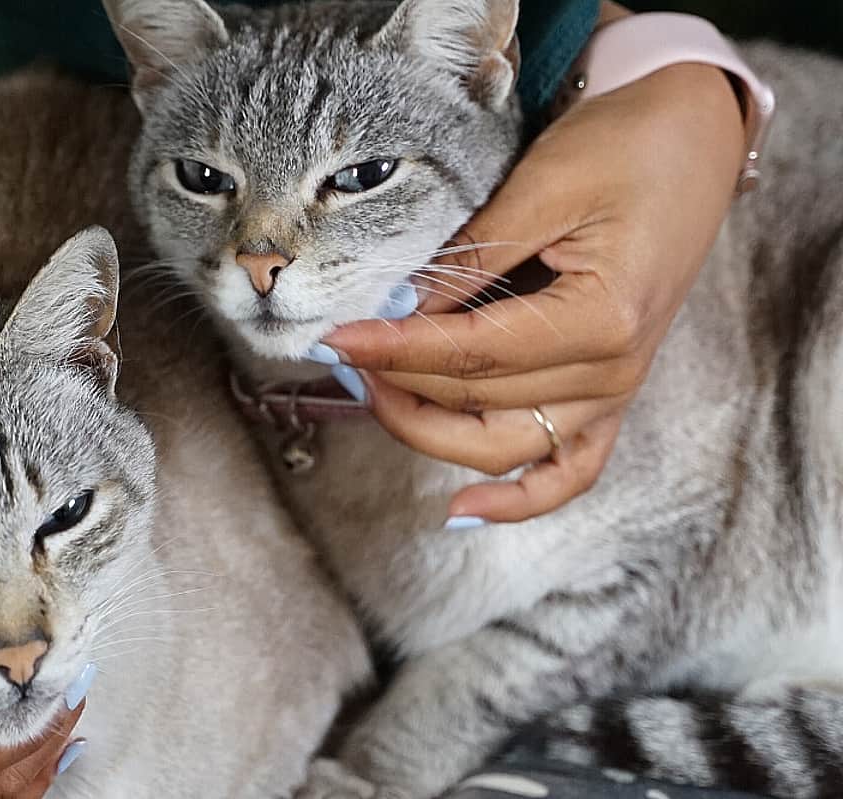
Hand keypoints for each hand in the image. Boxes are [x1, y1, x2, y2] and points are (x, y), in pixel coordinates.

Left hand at [322, 60, 744, 523]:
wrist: (694, 139)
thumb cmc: (627, 148)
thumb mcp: (543, 187)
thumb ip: (471, 260)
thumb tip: (396, 310)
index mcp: (604, 320)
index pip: (470, 355)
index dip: (395, 350)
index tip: (336, 338)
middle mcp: (613, 372)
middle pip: (477, 403)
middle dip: (397, 383)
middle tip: (339, 353)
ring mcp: (615, 391)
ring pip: (504, 445)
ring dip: (430, 430)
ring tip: (372, 393)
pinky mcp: (610, 394)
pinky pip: (568, 470)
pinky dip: (518, 498)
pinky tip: (462, 509)